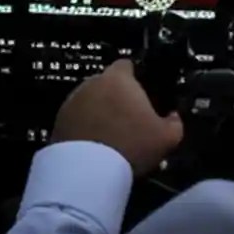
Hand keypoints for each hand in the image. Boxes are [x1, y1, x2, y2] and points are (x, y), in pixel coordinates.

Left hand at [52, 59, 183, 175]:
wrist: (87, 168)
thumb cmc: (131, 144)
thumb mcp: (166, 137)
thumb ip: (175, 122)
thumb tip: (173, 116)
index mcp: (118, 78)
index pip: (125, 65)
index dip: (135, 76)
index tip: (142, 92)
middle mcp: (91, 82)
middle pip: (106, 82)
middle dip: (116, 95)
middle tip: (129, 117)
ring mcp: (71, 100)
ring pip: (90, 99)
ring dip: (99, 110)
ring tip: (111, 132)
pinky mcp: (58, 118)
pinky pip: (77, 116)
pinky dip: (85, 124)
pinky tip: (94, 142)